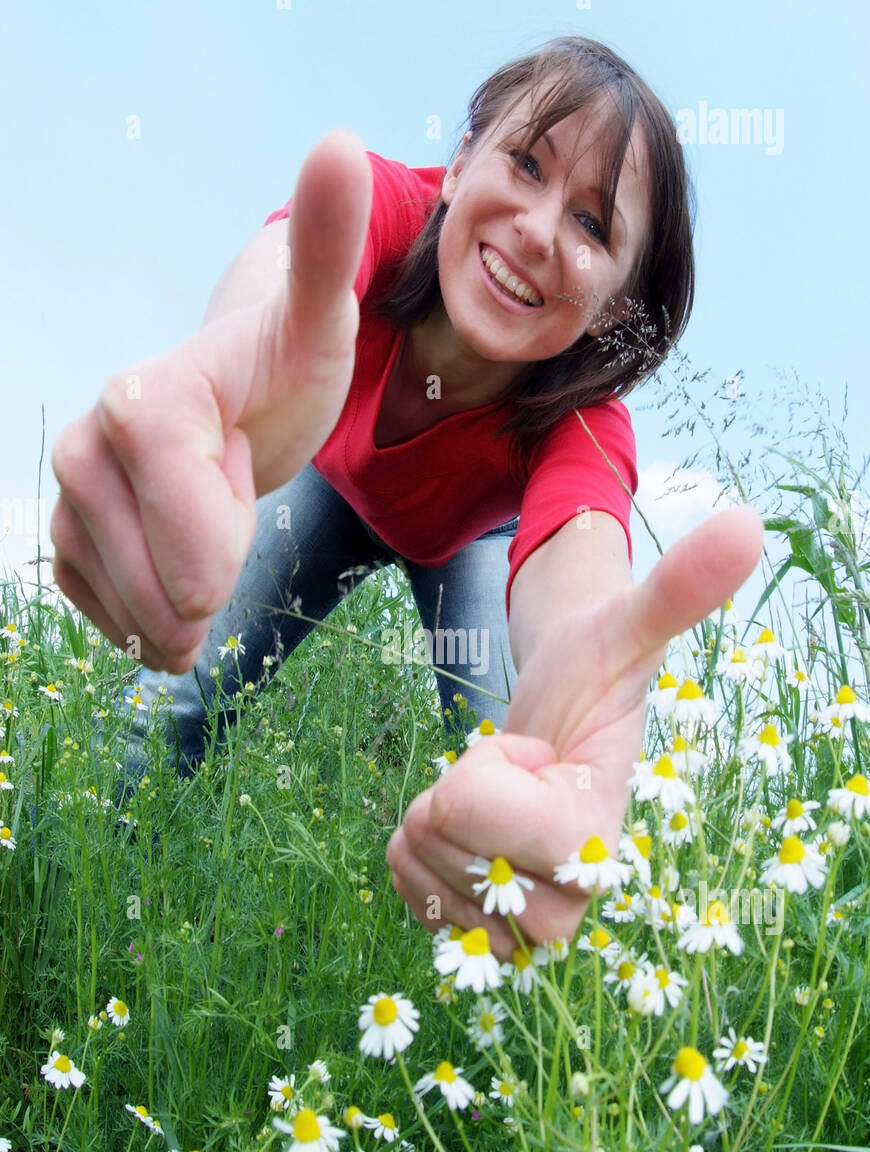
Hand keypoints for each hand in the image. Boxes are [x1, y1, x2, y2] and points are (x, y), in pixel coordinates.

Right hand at [50, 129, 372, 672]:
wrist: (243, 394)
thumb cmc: (290, 362)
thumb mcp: (323, 319)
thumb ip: (325, 247)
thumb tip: (337, 143)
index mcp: (149, 397)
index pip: (169, 500)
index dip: (206, 543)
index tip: (238, 549)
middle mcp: (91, 439)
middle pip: (146, 570)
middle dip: (203, 586)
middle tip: (239, 539)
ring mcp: (75, 489)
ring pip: (121, 598)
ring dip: (174, 616)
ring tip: (213, 570)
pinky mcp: (71, 532)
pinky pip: (97, 604)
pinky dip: (140, 621)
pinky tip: (174, 596)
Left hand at [386, 506, 765, 959]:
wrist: (558, 724)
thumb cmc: (594, 673)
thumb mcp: (624, 627)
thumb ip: (678, 591)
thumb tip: (748, 526)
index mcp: (596, 844)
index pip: (475, 806)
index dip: (491, 762)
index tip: (541, 753)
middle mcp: (566, 907)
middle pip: (444, 843)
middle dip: (459, 792)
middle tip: (514, 778)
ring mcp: (517, 930)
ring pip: (419, 865)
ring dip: (439, 818)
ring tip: (496, 801)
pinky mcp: (474, 933)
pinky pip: (403, 883)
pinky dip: (418, 848)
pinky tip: (470, 831)